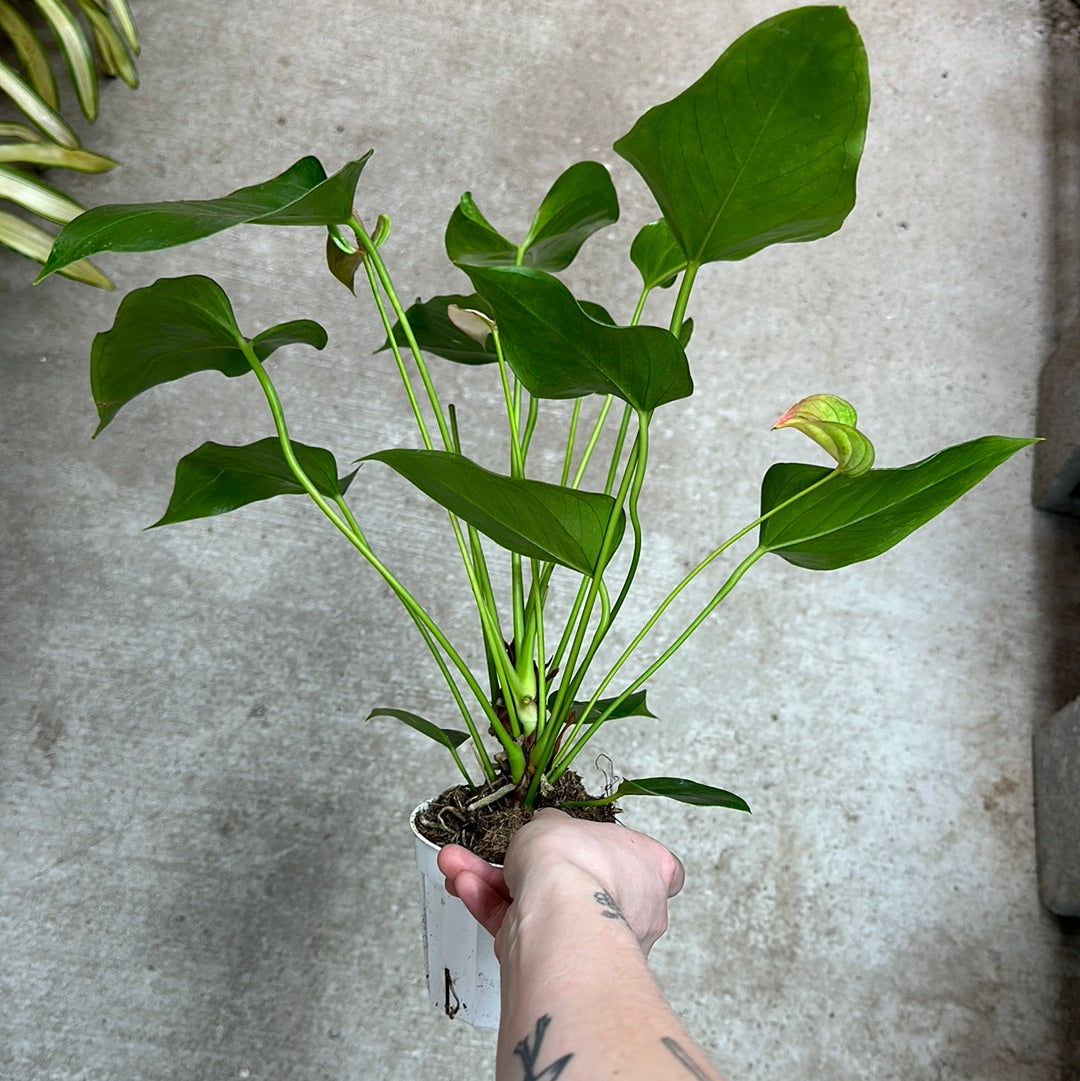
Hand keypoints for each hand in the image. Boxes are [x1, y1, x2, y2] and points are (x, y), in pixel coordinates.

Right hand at [437, 808, 684, 956]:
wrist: (560, 915)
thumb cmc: (581, 866)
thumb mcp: (556, 822)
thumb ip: (549, 827)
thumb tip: (545, 828)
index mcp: (652, 870)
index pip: (651, 864)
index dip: (618, 853)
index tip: (590, 845)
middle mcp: (634, 911)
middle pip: (580, 884)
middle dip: (531, 866)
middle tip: (501, 851)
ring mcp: (597, 941)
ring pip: (541, 905)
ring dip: (494, 883)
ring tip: (458, 864)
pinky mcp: (558, 965)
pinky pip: (522, 929)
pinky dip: (489, 906)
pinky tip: (462, 884)